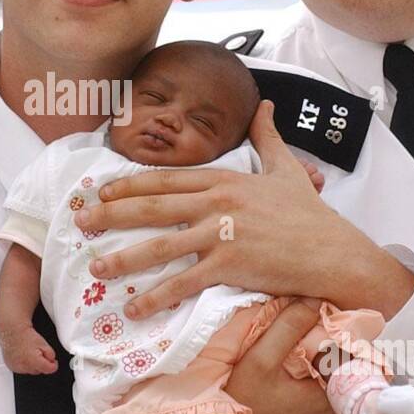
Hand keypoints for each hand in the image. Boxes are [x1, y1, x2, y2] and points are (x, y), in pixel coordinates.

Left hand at [76, 101, 413, 318]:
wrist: (334, 251)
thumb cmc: (310, 214)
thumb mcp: (286, 168)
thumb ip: (267, 136)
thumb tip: (264, 105)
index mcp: (223, 180)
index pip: (165, 179)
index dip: (129, 185)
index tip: (101, 190)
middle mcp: (216, 203)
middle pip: (152, 207)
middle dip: (110, 214)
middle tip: (80, 222)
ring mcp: (221, 234)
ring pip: (160, 244)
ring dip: (124, 258)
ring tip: (97, 269)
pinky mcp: (230, 265)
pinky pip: (184, 282)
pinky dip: (157, 296)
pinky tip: (136, 308)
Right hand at [211, 298, 341, 413]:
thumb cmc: (239, 408)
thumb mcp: (259, 361)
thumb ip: (287, 327)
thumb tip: (313, 299)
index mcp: (332, 397)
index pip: (349, 352)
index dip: (333, 329)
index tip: (314, 315)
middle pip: (340, 367)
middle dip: (322, 345)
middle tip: (297, 331)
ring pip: (328, 382)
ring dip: (313, 364)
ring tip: (288, 350)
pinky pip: (319, 399)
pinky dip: (307, 383)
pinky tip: (285, 374)